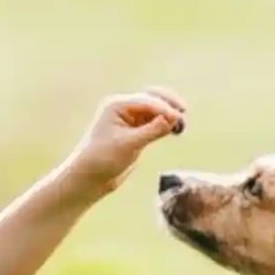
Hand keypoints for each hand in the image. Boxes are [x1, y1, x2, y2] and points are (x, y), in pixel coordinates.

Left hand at [59, 87, 187, 203]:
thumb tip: (174, 119)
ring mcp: (130, 119)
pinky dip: (164, 124)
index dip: (164, 108)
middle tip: (184, 112)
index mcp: (117, 105)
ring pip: (155, 110)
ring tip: (180, 124)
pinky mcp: (135, 132)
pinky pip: (154, 122)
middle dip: (168, 104)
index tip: (178, 118)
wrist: (90, 177)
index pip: (146, 101)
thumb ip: (152, 130)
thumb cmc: (103, 158)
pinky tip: (174, 130)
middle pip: (152, 98)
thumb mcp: (129, 144)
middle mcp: (124, 108)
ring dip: (168, 114)